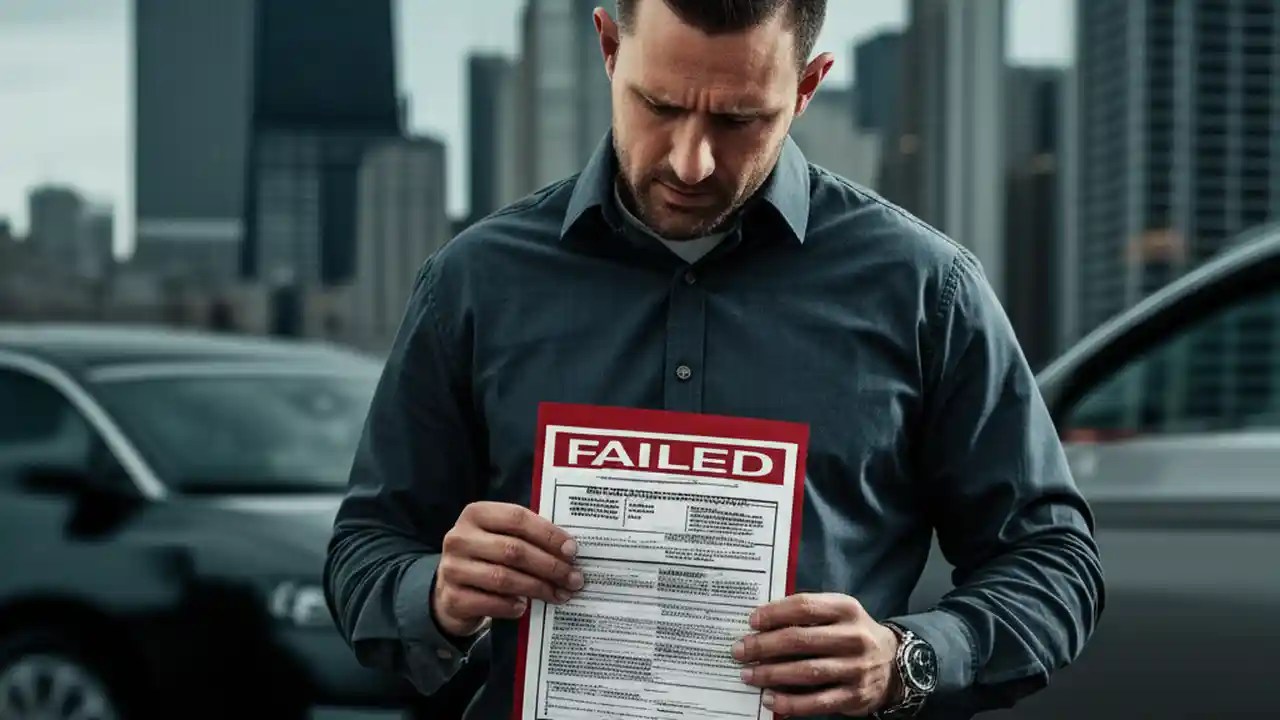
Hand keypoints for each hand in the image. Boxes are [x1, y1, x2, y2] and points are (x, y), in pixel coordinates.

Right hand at [432, 501, 583, 636]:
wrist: (451, 588)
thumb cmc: (487, 557)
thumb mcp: (500, 537)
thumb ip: (527, 537)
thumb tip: (568, 550)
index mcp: (476, 514)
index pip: (517, 518)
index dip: (547, 534)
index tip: (572, 550)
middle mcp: (459, 538)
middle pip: (513, 550)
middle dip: (549, 566)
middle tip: (573, 578)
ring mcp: (452, 568)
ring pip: (503, 578)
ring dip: (537, 588)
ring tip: (559, 594)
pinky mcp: (452, 598)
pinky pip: (489, 603)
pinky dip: (511, 606)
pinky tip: (524, 607)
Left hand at [733, 593, 900, 716]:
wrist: (893, 664)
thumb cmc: (851, 634)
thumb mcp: (838, 614)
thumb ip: (808, 614)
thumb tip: (761, 623)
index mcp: (847, 609)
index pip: (805, 606)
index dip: (774, 613)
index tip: (752, 621)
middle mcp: (854, 637)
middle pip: (801, 640)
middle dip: (764, 646)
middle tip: (740, 650)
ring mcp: (857, 668)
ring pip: (807, 672)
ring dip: (772, 674)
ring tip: (748, 674)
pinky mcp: (855, 696)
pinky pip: (818, 702)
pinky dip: (791, 702)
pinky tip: (770, 699)